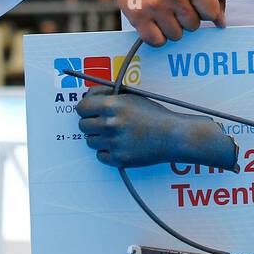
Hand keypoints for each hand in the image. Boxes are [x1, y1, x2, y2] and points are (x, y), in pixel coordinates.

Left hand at [76, 89, 236, 168]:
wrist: (172, 135)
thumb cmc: (153, 113)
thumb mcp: (130, 96)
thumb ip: (107, 94)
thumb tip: (88, 97)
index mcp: (112, 105)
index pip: (81, 108)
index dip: (85, 109)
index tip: (90, 111)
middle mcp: (110, 124)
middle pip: (83, 126)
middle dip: (91, 123)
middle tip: (103, 123)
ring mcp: (113, 143)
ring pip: (90, 141)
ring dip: (99, 138)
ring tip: (114, 134)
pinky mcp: (118, 159)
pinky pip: (100, 156)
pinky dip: (107, 152)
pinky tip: (119, 145)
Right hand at [113, 0, 223, 45]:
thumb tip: (221, 20)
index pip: (211, 11)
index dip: (209, 15)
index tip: (205, 15)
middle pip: (193, 26)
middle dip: (187, 20)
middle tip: (176, 8)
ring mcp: (155, 6)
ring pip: (176, 35)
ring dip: (172, 29)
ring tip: (163, 14)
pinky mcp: (139, 17)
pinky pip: (157, 41)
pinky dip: (157, 37)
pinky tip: (154, 24)